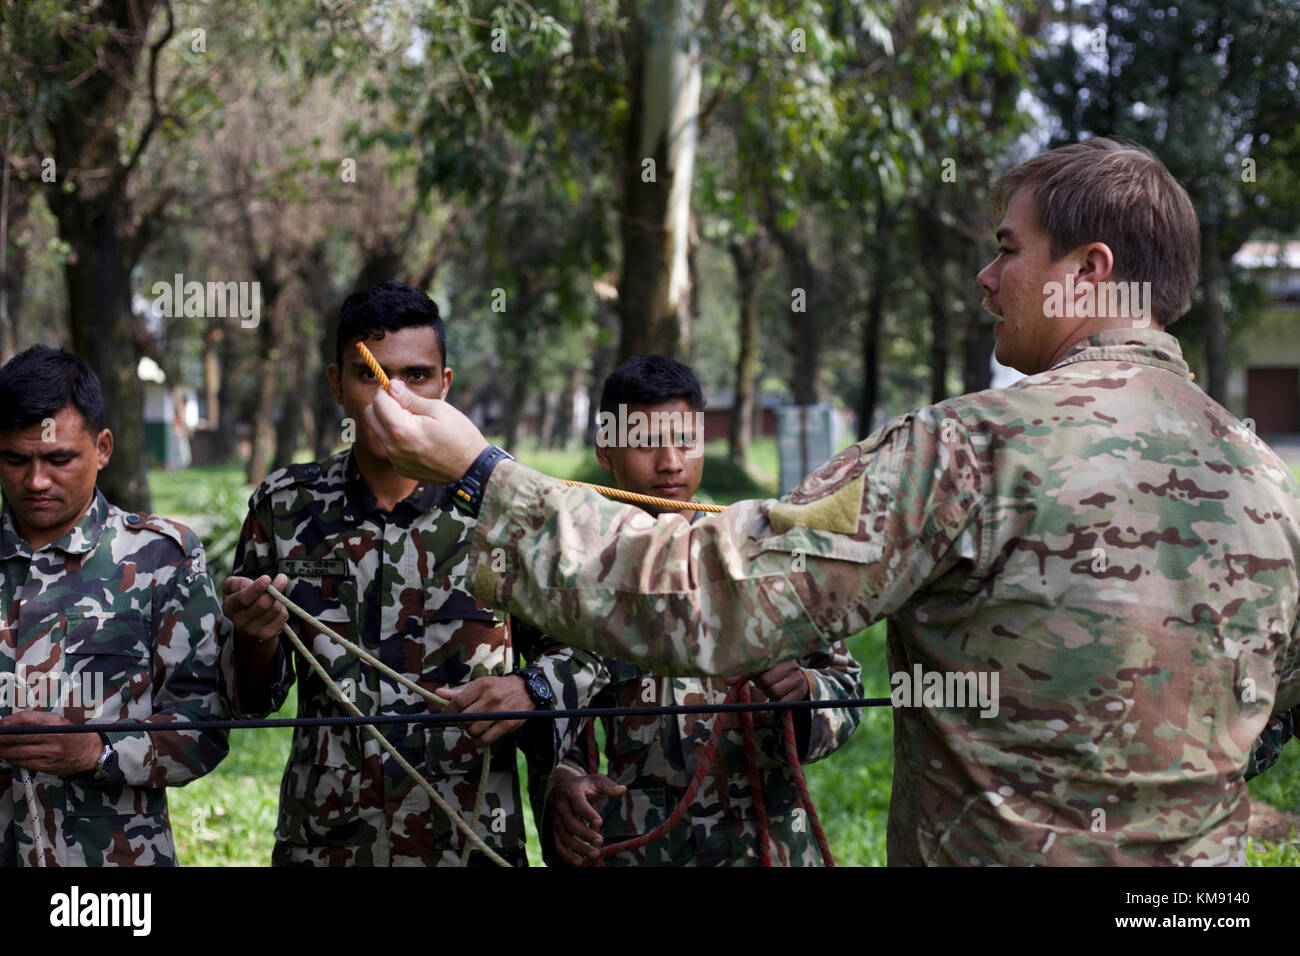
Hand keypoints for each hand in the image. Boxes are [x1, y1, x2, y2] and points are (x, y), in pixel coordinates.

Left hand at [0, 712, 101, 773]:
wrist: (88, 752)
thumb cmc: (70, 735)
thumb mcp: (57, 721)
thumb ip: (36, 721)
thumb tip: (11, 723)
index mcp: (54, 722)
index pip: (24, 719)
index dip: (8, 722)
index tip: (1, 725)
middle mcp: (52, 736)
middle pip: (18, 737)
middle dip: (1, 738)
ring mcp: (50, 752)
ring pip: (18, 752)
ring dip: (3, 751)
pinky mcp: (47, 765)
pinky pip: (24, 763)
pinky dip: (13, 760)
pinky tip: (10, 757)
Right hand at [222, 573, 289, 645]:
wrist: (246, 620)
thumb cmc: (241, 596)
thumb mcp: (233, 586)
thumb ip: (239, 582)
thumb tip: (253, 584)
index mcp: (230, 608)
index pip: (244, 598)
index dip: (257, 588)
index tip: (267, 578)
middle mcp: (240, 622)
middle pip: (263, 604)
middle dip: (276, 588)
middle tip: (281, 578)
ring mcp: (254, 631)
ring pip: (275, 609)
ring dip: (279, 599)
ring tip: (274, 596)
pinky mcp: (267, 635)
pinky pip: (282, 617)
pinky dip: (283, 608)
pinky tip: (275, 607)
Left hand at [365, 380, 489, 484]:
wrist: (471, 469)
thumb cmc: (459, 436)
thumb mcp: (438, 409)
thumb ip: (410, 398)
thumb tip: (392, 386)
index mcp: (401, 429)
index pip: (378, 401)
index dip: (387, 390)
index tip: (398, 388)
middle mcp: (393, 447)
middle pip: (370, 416)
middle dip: (381, 404)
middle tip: (402, 401)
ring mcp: (395, 460)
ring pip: (376, 431)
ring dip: (386, 420)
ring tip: (410, 419)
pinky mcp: (400, 468)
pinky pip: (388, 446)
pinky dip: (394, 436)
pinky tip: (414, 436)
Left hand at [440, 675, 530, 746]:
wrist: (527, 690)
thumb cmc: (498, 687)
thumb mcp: (480, 684)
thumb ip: (459, 691)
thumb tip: (438, 693)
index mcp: (482, 685)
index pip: (458, 702)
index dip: (448, 712)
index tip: (446, 715)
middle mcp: (491, 697)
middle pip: (464, 718)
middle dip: (460, 723)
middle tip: (464, 721)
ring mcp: (500, 712)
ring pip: (473, 730)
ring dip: (470, 732)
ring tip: (474, 727)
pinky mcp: (507, 724)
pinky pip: (486, 739)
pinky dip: (479, 741)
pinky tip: (480, 737)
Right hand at [549, 772, 626, 865]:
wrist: (561, 787)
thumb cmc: (583, 785)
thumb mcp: (595, 780)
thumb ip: (608, 785)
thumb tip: (623, 790)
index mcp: (571, 792)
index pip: (578, 804)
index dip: (588, 814)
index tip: (600, 823)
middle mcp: (561, 807)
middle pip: (571, 824)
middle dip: (585, 835)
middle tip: (600, 841)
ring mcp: (556, 820)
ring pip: (565, 837)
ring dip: (579, 848)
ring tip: (594, 854)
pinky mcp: (555, 830)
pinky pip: (558, 845)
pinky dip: (567, 855)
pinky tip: (580, 862)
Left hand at [749, 660, 811, 702]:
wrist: (803, 679)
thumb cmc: (779, 671)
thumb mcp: (768, 665)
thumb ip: (749, 669)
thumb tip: (728, 678)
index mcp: (780, 656)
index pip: (761, 664)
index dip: (753, 673)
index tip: (752, 674)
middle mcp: (791, 666)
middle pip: (765, 680)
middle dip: (760, 684)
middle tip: (761, 683)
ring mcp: (797, 679)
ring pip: (774, 692)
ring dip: (768, 693)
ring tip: (770, 689)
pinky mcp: (799, 693)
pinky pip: (782, 702)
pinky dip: (776, 702)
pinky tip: (777, 696)